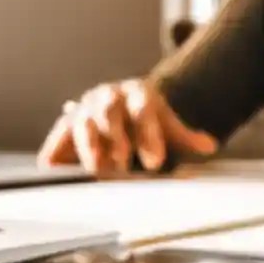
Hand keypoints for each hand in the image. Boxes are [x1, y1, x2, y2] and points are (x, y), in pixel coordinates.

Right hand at [37, 79, 218, 173]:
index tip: (156, 162)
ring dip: (89, 147)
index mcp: (137, 93)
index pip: (143, 110)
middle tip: (122, 162)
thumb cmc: (146, 120)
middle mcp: (108, 97)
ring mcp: (85, 109)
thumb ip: (186, 137)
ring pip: (84, 123)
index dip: (149, 136)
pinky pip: (58, 137)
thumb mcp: (167, 126)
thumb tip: (209, 146)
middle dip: (116, 137)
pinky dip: (55, 151)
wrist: (120, 106)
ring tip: (97, 169)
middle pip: (109, 113)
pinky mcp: (65, 126)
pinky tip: (55, 169)